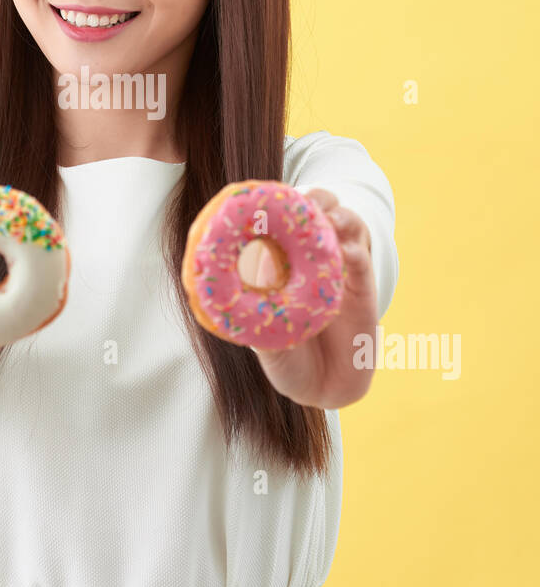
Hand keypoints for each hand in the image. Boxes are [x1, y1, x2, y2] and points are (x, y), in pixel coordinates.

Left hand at [252, 188, 376, 408]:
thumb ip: (251, 319)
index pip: (281, 223)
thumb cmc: (287, 358)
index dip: (276, 204)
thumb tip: (224, 298)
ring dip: (338, 215)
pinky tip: (347, 249)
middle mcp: (312, 260)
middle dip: (312, 199)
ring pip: (345, 227)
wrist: (323, 389)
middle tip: (303, 199)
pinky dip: (355, 250)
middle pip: (316, 214)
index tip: (265, 197)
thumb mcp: (262, 338)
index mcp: (283, 264)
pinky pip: (361, 262)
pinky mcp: (362, 288)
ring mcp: (340, 270)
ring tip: (330, 215)